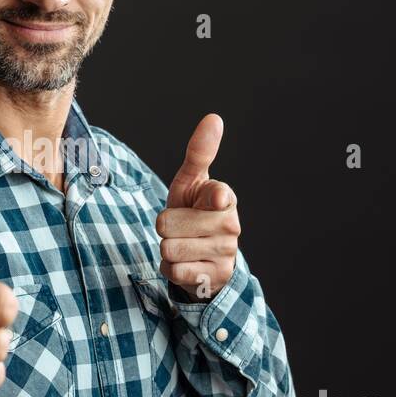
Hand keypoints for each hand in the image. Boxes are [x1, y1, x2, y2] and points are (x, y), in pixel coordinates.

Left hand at [156, 113, 240, 301]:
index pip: (216, 194)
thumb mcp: (192, 182)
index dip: (209, 198)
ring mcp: (224, 253)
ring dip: (167, 248)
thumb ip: (199, 153)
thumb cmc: (194, 211)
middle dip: (165, 226)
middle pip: (167, 224)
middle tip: (180, 227)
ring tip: (183, 244)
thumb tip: (214, 118)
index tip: (213, 200)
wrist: (206, 256)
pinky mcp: (214, 278)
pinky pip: (173, 270)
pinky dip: (171, 268)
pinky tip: (186, 263)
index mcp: (225, 198)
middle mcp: (230, 225)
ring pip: (168, 248)